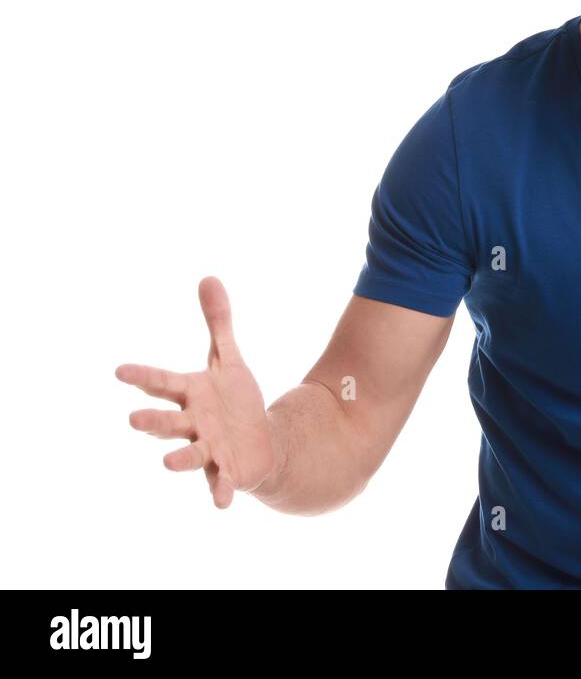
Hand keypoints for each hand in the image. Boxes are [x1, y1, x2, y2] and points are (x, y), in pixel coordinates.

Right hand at [116, 276, 273, 508]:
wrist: (260, 441)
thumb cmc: (234, 401)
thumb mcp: (228, 358)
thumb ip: (218, 322)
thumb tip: (209, 277)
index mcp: (191, 393)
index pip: (163, 381)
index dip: (143, 376)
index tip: (120, 370)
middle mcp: (194, 423)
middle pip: (169, 421)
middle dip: (153, 421)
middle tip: (134, 419)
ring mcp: (209, 448)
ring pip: (190, 454)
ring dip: (179, 460)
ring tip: (167, 464)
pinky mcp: (228, 469)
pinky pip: (223, 482)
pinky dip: (221, 492)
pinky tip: (222, 503)